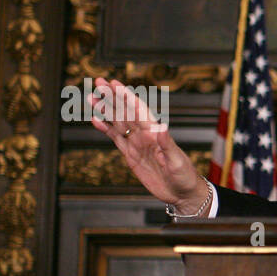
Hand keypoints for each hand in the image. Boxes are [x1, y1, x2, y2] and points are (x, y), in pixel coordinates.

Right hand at [88, 78, 207, 211]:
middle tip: (98, 82)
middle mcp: (145, 135)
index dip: (127, 97)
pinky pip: (116, 139)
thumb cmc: (184, 176)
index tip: (115, 85)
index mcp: (156, 133)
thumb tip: (162, 126)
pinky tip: (96, 120)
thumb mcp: (177, 161)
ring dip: (105, 110)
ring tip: (91, 97)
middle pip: (125, 112)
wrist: (181, 193)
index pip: (139, 110)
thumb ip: (167, 144)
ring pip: (118, 122)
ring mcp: (137, 144)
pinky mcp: (131, 155)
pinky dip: (106, 129)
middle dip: (112, 97)